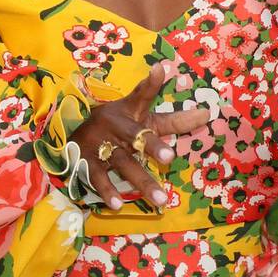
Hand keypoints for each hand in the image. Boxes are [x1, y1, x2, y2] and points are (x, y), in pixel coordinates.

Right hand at [70, 64, 209, 209]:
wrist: (70, 134)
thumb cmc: (117, 124)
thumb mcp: (140, 114)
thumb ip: (174, 118)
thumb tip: (206, 112)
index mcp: (130, 110)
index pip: (143, 95)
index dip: (151, 83)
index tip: (160, 71)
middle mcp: (116, 127)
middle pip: (137, 136)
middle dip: (153, 147)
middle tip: (170, 157)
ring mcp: (100, 145)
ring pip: (124, 164)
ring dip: (142, 182)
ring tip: (161, 199)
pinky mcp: (86, 163)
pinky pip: (98, 179)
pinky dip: (107, 192)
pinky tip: (118, 205)